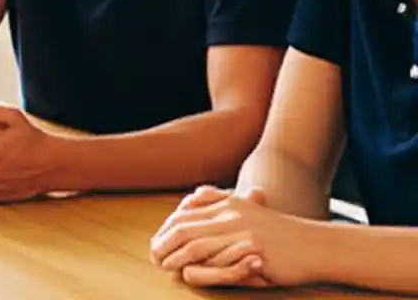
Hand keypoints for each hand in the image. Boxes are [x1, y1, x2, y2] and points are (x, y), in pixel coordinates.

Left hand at [151, 185, 322, 287]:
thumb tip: (190, 196)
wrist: (317, 245)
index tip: (156, 243)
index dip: (166, 230)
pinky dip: (202, 270)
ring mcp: (243, 233)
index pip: (184, 216)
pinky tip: (190, 275)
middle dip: (164, 244)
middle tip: (155, 257)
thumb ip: (219, 200)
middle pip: (185, 230)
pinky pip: (220, 263)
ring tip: (167, 267)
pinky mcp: (255, 252)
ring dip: (178, 259)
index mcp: (228, 204)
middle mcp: (232, 215)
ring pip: (197, 247)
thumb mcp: (248, 208)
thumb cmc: (279, 231)